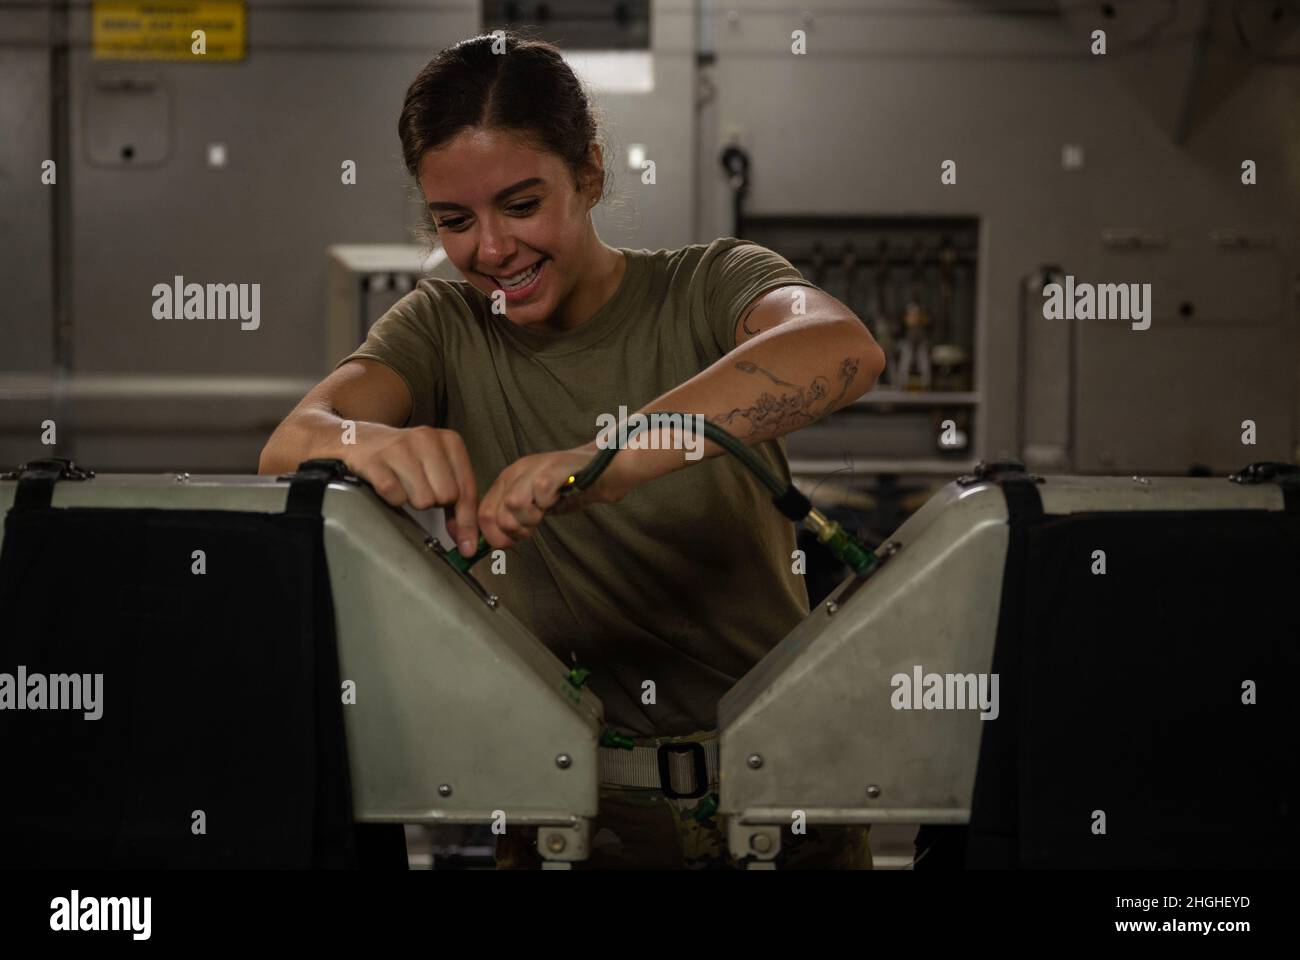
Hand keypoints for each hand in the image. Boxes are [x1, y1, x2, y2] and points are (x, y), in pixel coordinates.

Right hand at [344, 424, 480, 554]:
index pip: (467, 489)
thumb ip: (455, 502)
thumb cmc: (403, 457)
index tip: (468, 546)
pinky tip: (389, 486)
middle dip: (435, 504)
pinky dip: (393, 500)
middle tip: (421, 491)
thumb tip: (466, 538)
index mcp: (450, 441)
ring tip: (405, 486)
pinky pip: (395, 497)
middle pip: (447, 497)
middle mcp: (427, 440)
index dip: (467, 522)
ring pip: (423, 500)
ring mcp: (400, 448)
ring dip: (413, 501)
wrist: (360, 440)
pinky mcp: (375, 461)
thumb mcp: (436, 470)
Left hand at [478, 441, 637, 548]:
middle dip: (515, 531)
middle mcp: (516, 471)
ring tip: (546, 512)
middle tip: (534, 526)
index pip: (484, 513)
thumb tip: (499, 542)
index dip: (494, 536)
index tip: (511, 543)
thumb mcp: (536, 504)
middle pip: (496, 514)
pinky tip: (558, 498)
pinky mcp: (553, 469)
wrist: (606, 468)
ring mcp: (534, 468)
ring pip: (512, 505)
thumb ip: (515, 518)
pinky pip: (538, 494)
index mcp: (508, 479)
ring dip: (531, 519)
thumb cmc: (573, 488)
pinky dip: (548, 504)